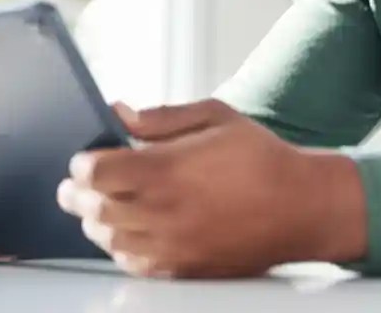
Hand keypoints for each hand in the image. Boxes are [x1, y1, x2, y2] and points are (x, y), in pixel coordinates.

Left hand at [56, 100, 367, 277]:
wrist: (303, 205)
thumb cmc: (262, 158)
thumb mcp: (215, 117)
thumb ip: (161, 117)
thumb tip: (121, 113)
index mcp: (166, 170)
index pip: (94, 172)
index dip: (82, 163)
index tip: (87, 157)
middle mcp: (163, 211)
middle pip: (93, 208)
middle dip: (78, 193)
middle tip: (78, 183)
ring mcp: (172, 244)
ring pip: (108, 239)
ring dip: (97, 220)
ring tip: (103, 204)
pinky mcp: (183, 267)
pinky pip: (133, 263)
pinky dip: (121, 247)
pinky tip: (128, 232)